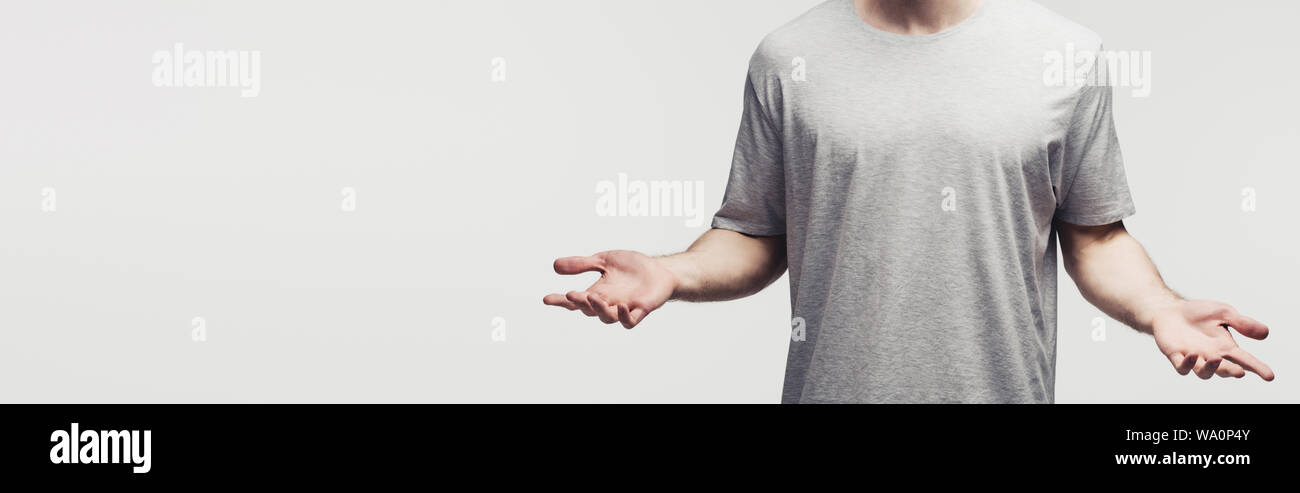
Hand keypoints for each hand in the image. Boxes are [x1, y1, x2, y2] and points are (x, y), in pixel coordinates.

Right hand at [543, 250, 678, 328]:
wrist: (661, 270)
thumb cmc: (632, 267)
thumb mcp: (603, 260)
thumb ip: (582, 264)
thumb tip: (554, 265)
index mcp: (597, 293)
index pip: (575, 300)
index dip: (560, 302)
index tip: (547, 299)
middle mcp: (608, 303)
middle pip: (588, 310)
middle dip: (579, 303)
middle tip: (570, 294)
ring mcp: (624, 309)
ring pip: (606, 317)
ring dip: (598, 309)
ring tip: (593, 298)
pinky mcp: (640, 311)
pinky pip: (629, 321)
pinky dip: (624, 317)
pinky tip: (621, 307)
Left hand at [1150, 300, 1273, 380]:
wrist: (1171, 310)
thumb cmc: (1199, 313)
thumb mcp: (1224, 313)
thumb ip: (1242, 323)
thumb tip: (1265, 333)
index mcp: (1226, 347)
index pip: (1244, 360)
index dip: (1257, 368)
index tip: (1269, 376)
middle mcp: (1211, 356)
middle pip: (1224, 370)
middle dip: (1232, 371)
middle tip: (1239, 372)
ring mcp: (1193, 358)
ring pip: (1203, 373)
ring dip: (1210, 369)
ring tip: (1215, 359)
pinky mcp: (1175, 356)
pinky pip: (1181, 367)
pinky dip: (1186, 365)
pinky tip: (1191, 355)